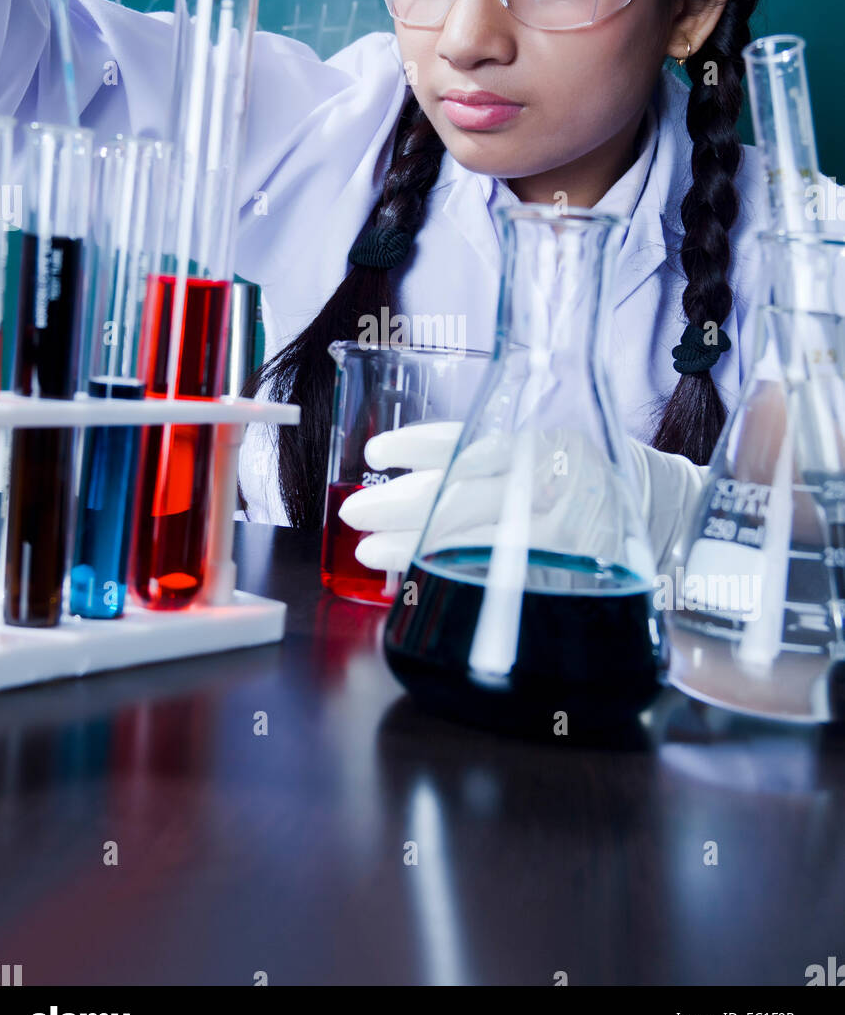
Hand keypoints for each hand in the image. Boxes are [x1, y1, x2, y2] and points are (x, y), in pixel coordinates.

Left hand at [340, 421, 707, 579]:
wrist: (658, 504)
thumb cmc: (578, 472)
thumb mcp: (538, 444)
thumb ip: (485, 451)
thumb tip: (402, 465)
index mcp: (539, 439)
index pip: (466, 441)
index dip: (415, 447)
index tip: (374, 455)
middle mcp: (552, 479)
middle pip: (461, 490)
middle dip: (400, 504)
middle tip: (355, 513)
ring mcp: (563, 527)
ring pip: (473, 536)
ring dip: (414, 544)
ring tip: (370, 551)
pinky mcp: (569, 565)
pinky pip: (498, 572)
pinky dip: (453, 570)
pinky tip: (418, 575)